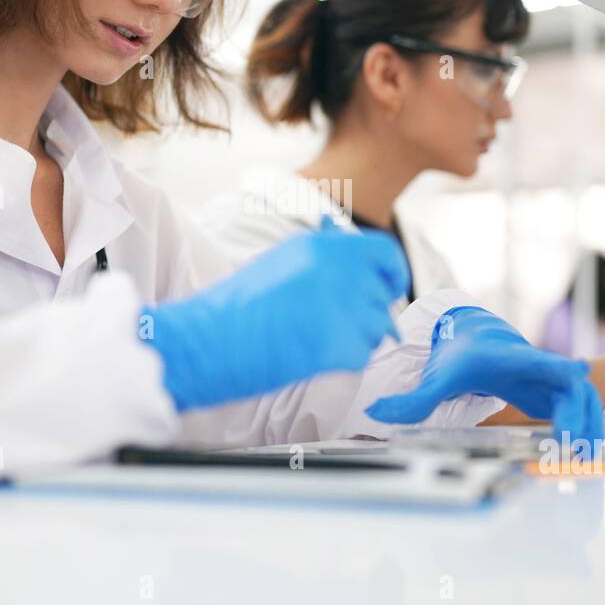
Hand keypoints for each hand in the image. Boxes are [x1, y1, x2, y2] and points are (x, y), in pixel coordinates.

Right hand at [144, 216, 408, 410]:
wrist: (210, 340)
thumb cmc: (236, 306)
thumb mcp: (282, 263)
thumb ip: (324, 261)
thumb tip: (360, 270)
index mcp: (323, 246)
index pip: (384, 252)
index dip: (394, 272)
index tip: (392, 287)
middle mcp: (339, 269)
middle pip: (382, 292)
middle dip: (371, 310)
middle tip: (344, 325)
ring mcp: (343, 306)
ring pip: (378, 325)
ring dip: (359, 336)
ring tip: (317, 339)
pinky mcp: (342, 344)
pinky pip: (362, 353)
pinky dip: (344, 359)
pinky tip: (311, 354)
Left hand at [366, 306, 604, 449]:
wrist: (474, 336)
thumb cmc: (457, 355)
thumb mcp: (436, 377)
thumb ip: (411, 399)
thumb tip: (375, 412)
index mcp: (508, 359)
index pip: (536, 360)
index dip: (556, 367)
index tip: (578, 372)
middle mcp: (535, 366)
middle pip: (569, 384)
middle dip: (579, 412)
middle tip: (572, 446)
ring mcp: (548, 378)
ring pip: (583, 396)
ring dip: (589, 424)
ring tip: (583, 458)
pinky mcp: (552, 392)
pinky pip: (580, 407)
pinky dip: (586, 427)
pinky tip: (578, 453)